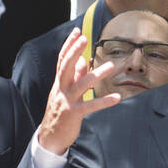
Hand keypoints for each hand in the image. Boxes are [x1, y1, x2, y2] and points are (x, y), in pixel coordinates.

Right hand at [37, 29, 121, 156]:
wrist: (50, 136)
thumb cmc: (60, 112)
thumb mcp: (65, 92)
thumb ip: (75, 76)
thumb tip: (82, 60)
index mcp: (59, 82)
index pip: (62, 60)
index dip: (68, 45)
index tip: (77, 31)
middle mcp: (61, 89)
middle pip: (66, 66)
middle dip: (74, 51)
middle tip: (84, 39)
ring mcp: (67, 101)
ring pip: (81, 85)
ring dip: (96, 75)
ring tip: (111, 66)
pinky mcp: (74, 114)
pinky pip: (90, 106)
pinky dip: (104, 101)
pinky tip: (117, 97)